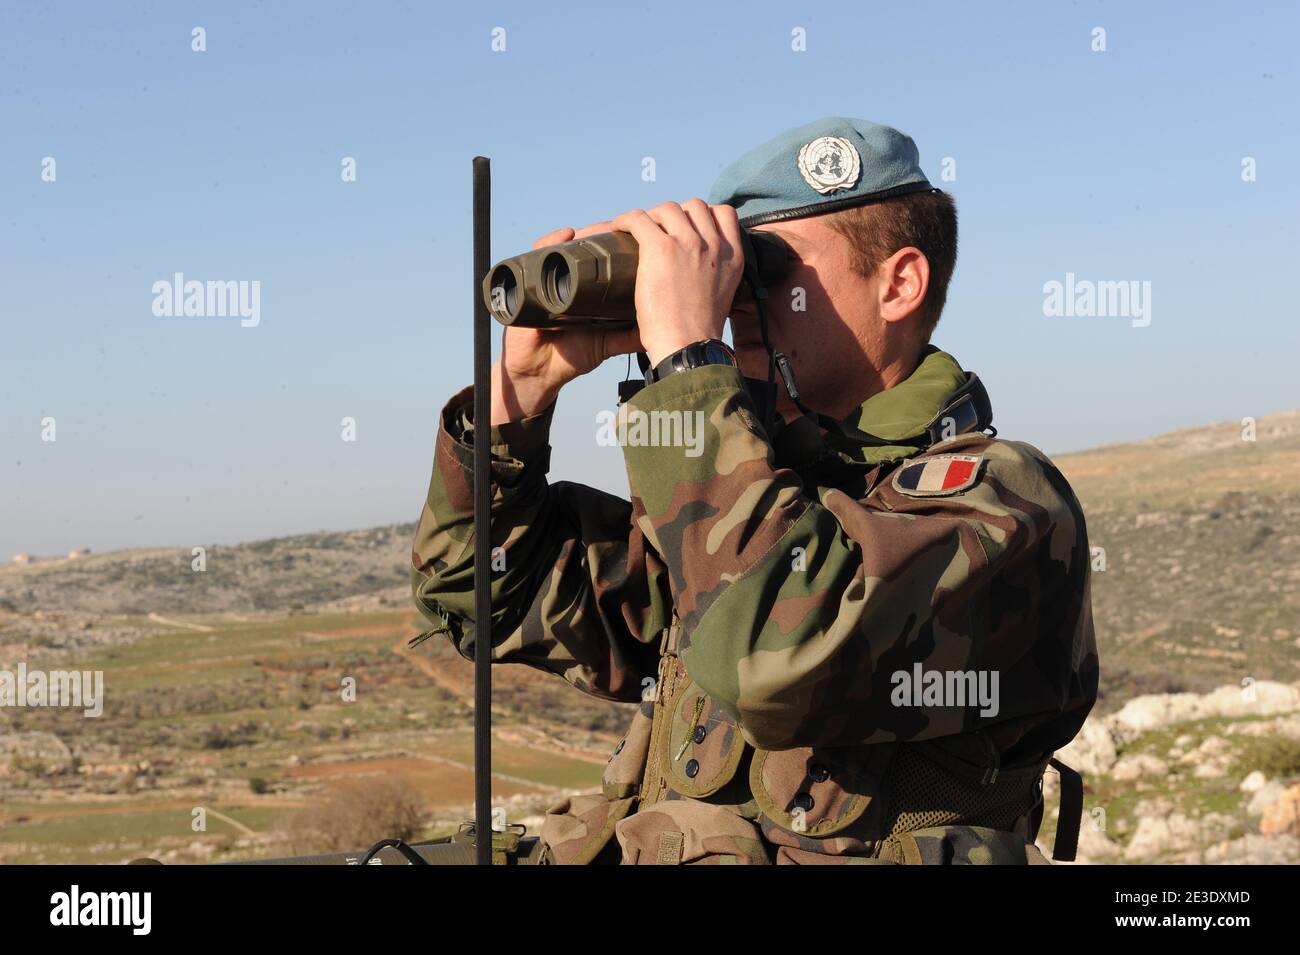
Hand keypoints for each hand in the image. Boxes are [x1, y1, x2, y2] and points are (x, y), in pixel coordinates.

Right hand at [491, 223, 643, 424]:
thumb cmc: (571, 356)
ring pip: (568, 244)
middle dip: (606, 236)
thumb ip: (631, 337)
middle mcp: (572, 278)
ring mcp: (550, 276)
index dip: (623, 247)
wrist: (539, 371)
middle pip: (590, 246)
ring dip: (584, 234)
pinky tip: (567, 235)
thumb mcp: (608, 344)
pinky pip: (539, 253)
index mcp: (592, 289)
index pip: (608, 258)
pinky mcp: (529, 279)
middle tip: (622, 233)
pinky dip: (552, 241)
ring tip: (597, 232)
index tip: (641, 241)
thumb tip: (662, 330)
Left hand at [610, 200, 744, 365]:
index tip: (687, 227)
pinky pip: (639, 218)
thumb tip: (698, 267)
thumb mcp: (722, 293)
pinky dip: (627, 220)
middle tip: (659, 233)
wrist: (687, 346)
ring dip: (652, 218)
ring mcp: (688, 243)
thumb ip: (715, 272)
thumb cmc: (697, 331)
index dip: (703, 215)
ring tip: (640, 234)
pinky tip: (619, 229)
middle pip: (693, 206)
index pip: (723, 213)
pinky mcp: (661, 248)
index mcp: (732, 255)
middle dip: (675, 216)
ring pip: (667, 208)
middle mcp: (713, 244)